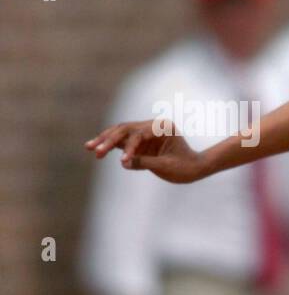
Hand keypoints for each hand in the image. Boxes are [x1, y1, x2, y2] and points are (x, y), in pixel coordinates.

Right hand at [85, 119, 206, 183]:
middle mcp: (152, 126)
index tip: (123, 161)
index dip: (129, 148)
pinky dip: (109, 145)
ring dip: (105, 140)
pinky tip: (95, 148)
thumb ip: (145, 162)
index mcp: (163, 127)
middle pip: (126, 129)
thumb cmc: (185, 167)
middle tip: (95, 150)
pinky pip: (122, 141)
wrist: (194, 168)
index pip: (139, 135)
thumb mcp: (166, 166)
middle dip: (109, 140)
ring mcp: (145, 132)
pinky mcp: (140, 140)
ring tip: (89, 147)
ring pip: (121, 133)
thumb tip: (123, 163)